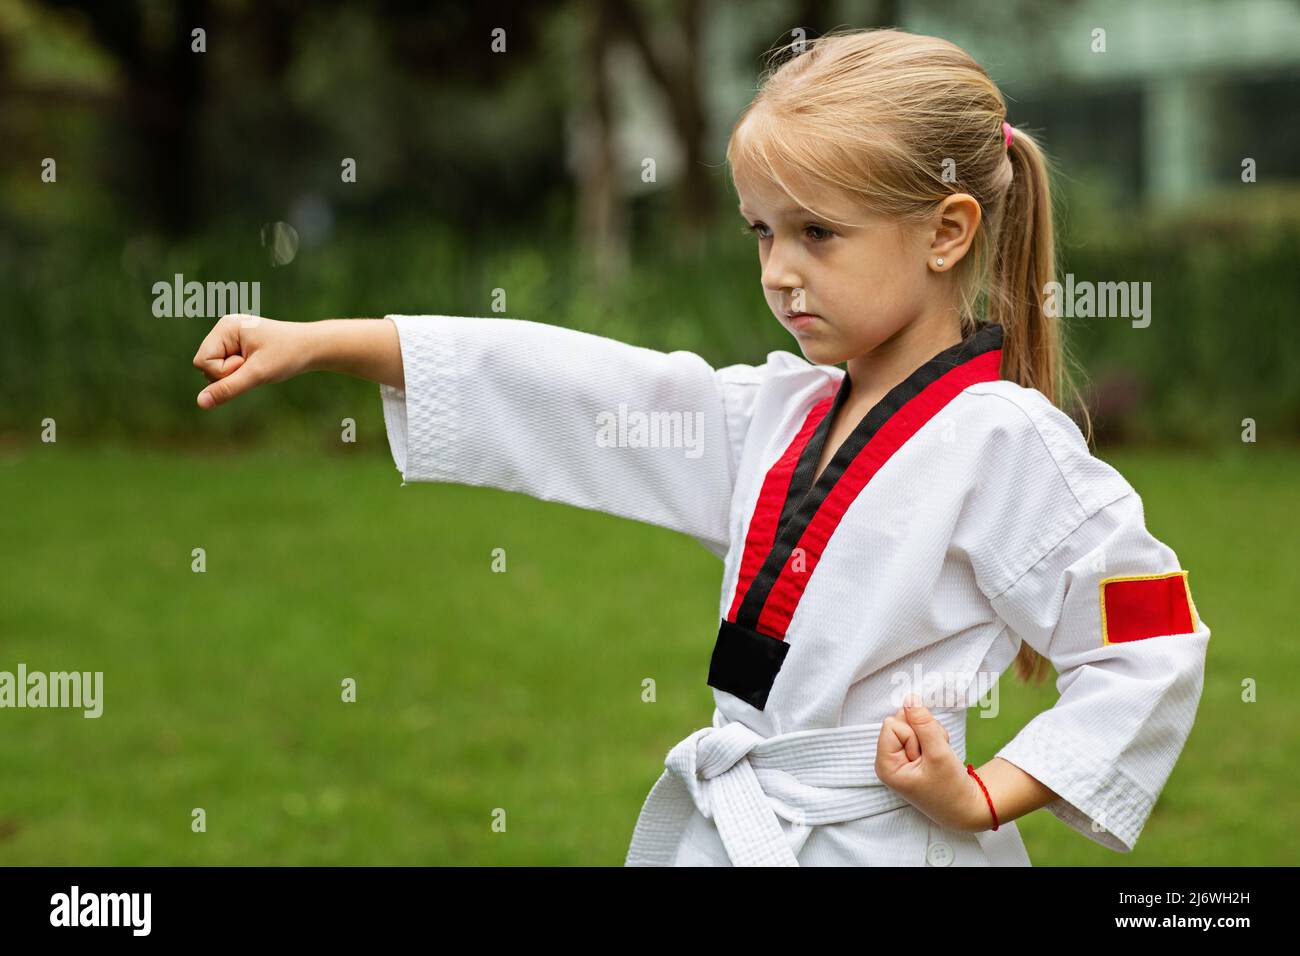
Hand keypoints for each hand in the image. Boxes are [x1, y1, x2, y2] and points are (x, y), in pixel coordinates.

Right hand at [192, 314, 312, 408]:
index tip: (249, 364)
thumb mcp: (257, 374)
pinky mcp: (237, 347)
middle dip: (230, 374)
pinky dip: (241, 374)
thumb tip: (200, 403)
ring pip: (214, 370)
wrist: (313, 347)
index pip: (202, 361)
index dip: (223, 372)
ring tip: (259, 364)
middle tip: (257, 364)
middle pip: (205, 366)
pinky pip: (226, 369)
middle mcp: (224, 330)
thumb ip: (228, 388)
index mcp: (226, 327)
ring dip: (236, 375)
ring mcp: (230, 338)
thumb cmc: (288, 356)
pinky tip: (257, 365)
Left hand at [875, 694, 989, 832]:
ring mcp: (899, 756)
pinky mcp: (911, 753)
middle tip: (934, 755)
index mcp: (885, 764)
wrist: (966, 807)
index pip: (892, 725)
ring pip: (913, 723)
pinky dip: (934, 739)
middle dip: (922, 732)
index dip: (913, 735)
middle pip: (901, 721)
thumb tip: (910, 698)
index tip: (925, 757)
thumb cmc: (951, 788)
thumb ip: (924, 725)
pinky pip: (920, 730)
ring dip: (931, 735)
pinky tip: (939, 756)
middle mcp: (887, 759)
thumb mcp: (939, 754)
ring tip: (938, 758)